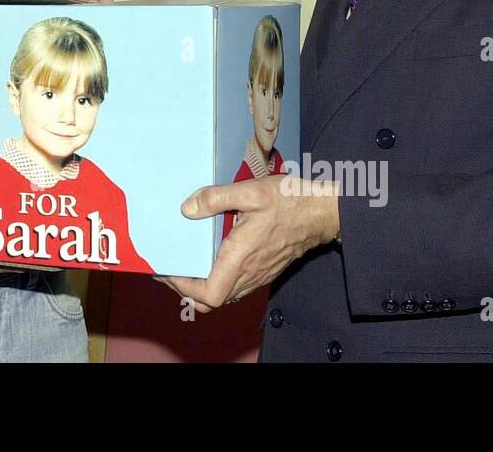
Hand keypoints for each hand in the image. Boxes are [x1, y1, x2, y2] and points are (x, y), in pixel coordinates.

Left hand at [158, 176, 339, 311]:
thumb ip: (215, 198)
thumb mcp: (250, 191)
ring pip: (225, 295)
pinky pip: (236, 286)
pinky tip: (211, 258)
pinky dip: (218, 280)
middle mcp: (249, 273)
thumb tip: (187, 209)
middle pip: (213, 300)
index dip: (185, 289)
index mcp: (241, 257)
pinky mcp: (265, 270)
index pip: (210, 295)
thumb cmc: (289, 201)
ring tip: (186, 264)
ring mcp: (259, 274)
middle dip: (187, 289)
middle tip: (171, 269)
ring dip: (202, 286)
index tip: (170, 271)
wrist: (322, 212)